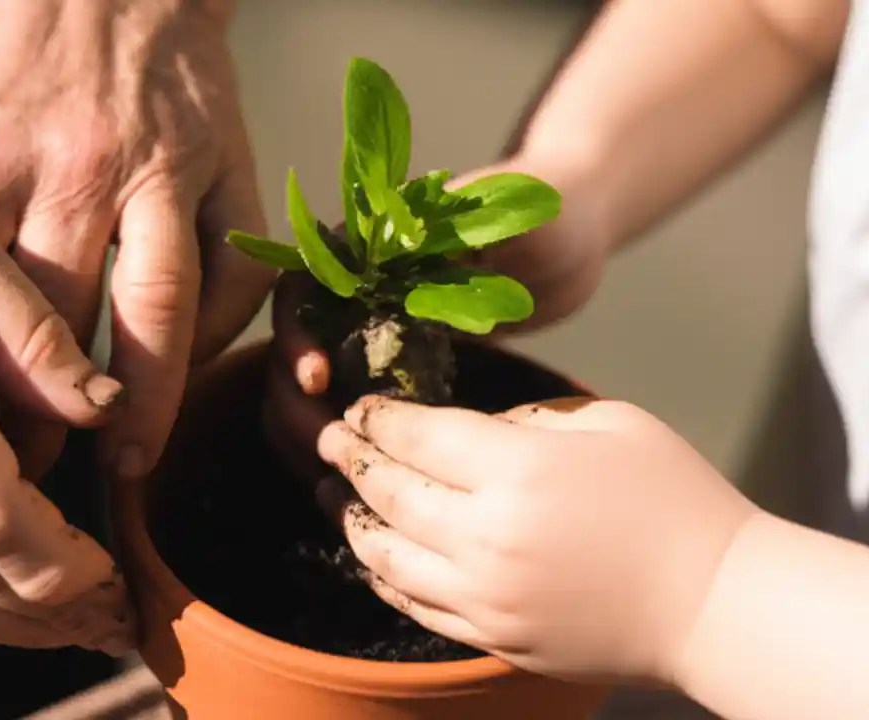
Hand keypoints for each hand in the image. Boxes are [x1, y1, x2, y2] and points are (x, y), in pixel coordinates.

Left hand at [0, 0, 271, 480]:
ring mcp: (155, 171)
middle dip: (50, 428)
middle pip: (60, 335)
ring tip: (129, 466)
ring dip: (148, 408)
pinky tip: (188, 374)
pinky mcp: (223, 165)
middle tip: (43, 490)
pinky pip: (232, 276)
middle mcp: (68, 173)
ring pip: (160, 319)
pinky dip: (216, 338)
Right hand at [262, 154, 609, 470]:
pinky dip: (344, 441)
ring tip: (330, 470)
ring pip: (310, 383)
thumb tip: (410, 248)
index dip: (295, 334)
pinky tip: (358, 477)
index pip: (301, 287)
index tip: (318, 379)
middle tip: (328, 443)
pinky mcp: (397, 362)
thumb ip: (463, 227)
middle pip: (294, 345)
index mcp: (367, 243)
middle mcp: (356, 285)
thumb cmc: (547, 207)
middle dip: (295, 398)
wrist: (574, 235)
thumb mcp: (510, 211)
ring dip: (308, 427)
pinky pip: (350, 404)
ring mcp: (373, 326)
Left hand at [311, 395, 757, 683]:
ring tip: (333, 496)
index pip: (417, 436)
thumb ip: (524, 420)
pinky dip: (383, 576)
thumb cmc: (672, 497)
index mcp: (518, 472)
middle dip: (349, 461)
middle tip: (327, 440)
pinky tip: (373, 554)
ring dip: (351, 521)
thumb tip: (463, 432)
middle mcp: (488, 537)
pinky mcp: (492, 637)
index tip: (360, 407)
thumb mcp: (606, 424)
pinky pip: (414, 605)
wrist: (715, 603)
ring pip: (386, 557)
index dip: (379, 418)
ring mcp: (485, 596)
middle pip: (389, 493)